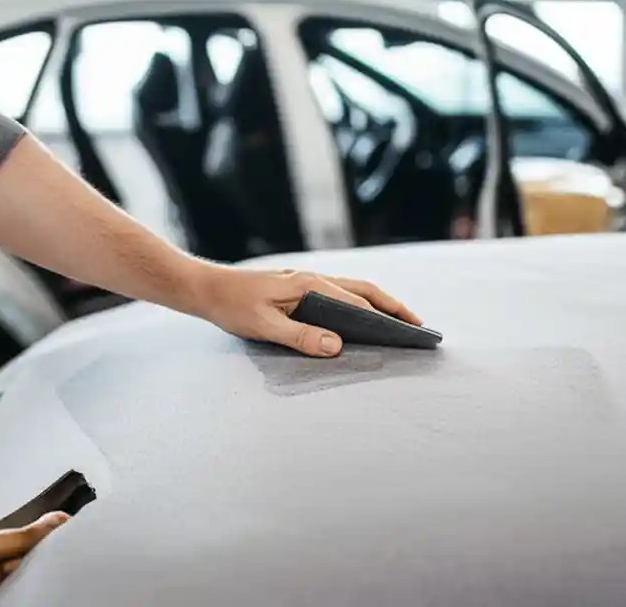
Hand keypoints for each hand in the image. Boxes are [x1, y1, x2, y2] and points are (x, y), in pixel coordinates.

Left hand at [194, 266, 421, 356]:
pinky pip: (339, 294)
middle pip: (364, 290)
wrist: (207, 288)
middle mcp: (313, 278)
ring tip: (399, 323)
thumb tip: (337, 346)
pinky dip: (359, 304)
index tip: (410, 329)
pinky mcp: (299, 287)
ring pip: (353, 289)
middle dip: (393, 306)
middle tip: (418, 325)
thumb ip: (300, 337)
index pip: (358, 302)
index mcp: (309, 285)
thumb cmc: (233, 306)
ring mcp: (307, 281)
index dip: (386, 317)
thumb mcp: (264, 327)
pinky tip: (363, 321)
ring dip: (378, 303)